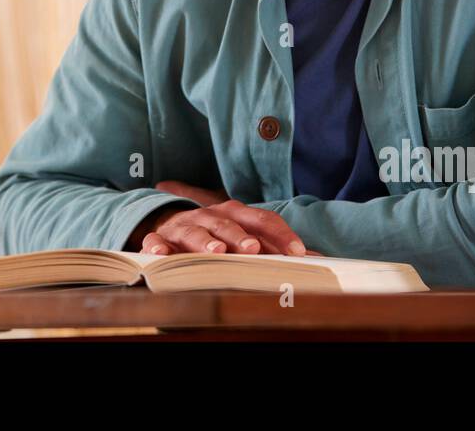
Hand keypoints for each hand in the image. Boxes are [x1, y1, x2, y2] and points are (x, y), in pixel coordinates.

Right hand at [151, 181, 324, 255]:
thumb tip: (317, 260)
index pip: (262, 219)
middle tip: (254, 249)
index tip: (298, 252)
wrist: (168, 221)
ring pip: (196, 232)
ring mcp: (185, 226)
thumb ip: (275, 246)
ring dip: (205, 242)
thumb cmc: (215, 232)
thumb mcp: (244, 235)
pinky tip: (160, 255)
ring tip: (216, 252)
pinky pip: (157, 241)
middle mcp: (212, 217)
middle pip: (229, 225)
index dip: (280, 234)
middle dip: (241, 237)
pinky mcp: (161, 238)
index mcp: (236, 214)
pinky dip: (157, 247)